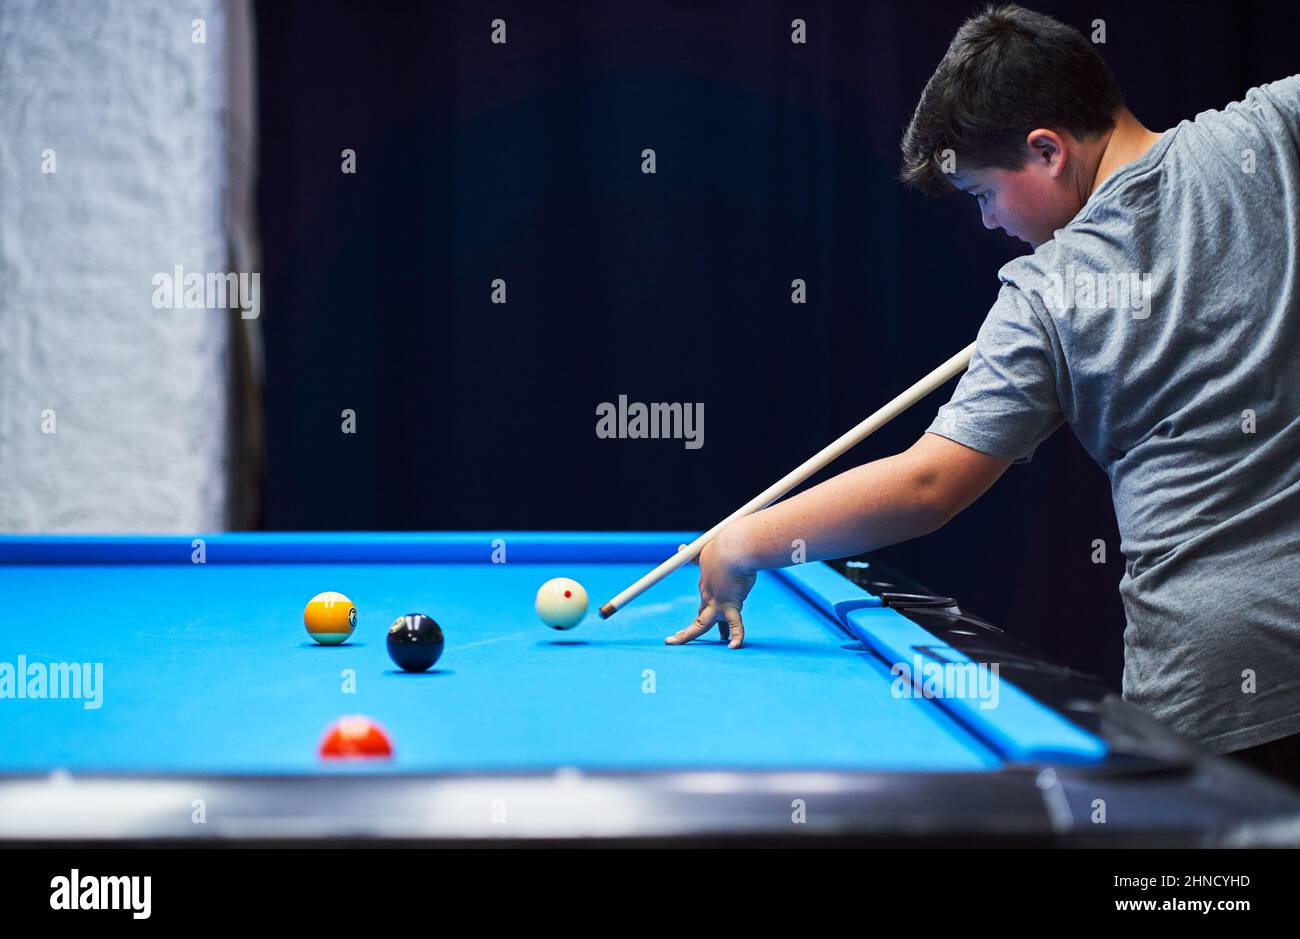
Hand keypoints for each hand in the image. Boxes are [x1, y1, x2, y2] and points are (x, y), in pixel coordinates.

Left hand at [666, 525, 756, 648]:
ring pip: (703, 623)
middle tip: (676, 638)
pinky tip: (734, 647)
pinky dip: (736, 636)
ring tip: (686, 644)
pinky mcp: (731, 605)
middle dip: (688, 630)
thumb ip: (695, 552)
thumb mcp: (707, 548)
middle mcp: (708, 595)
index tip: (698, 615)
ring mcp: (717, 602)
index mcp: (706, 582)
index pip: (704, 599)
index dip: (701, 610)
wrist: (734, 547)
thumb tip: (680, 547)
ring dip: (692, 635)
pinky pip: (735, 625)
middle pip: (698, 616)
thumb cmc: (725, 544)